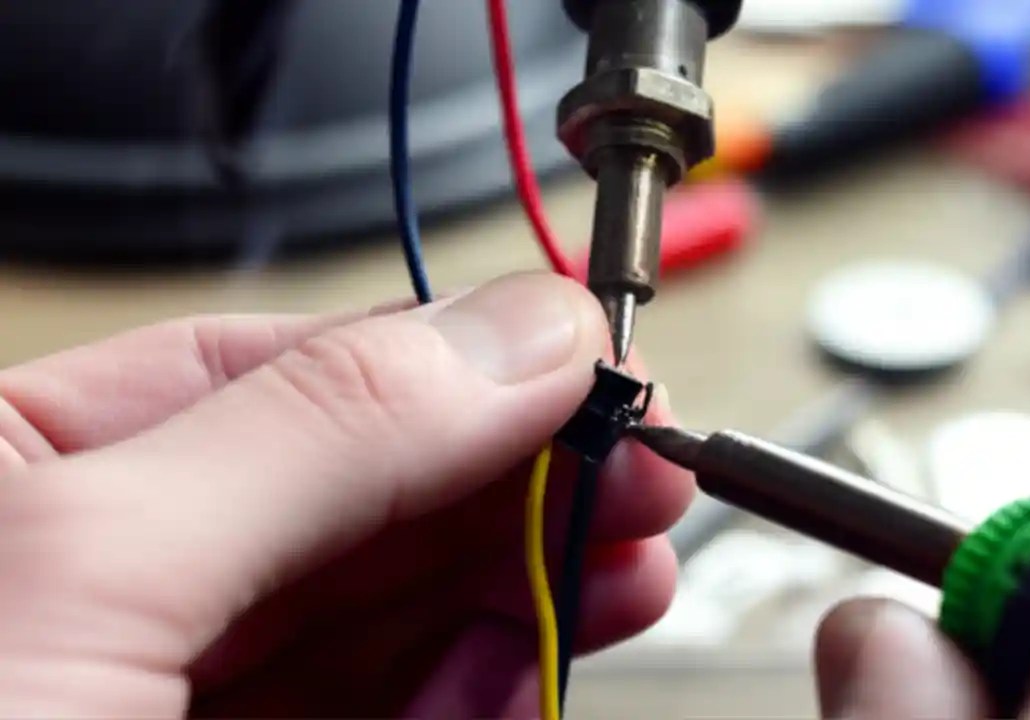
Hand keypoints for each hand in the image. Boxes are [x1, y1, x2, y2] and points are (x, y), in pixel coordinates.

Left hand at [0, 272, 691, 715]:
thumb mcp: (87, 577)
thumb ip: (314, 432)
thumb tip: (510, 334)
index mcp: (16, 476)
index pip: (273, 371)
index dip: (448, 360)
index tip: (584, 365)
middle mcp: (101, 583)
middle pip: (359, 492)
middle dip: (514, 477)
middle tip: (634, 471)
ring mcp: (176, 698)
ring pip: (391, 614)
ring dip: (523, 584)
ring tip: (622, 564)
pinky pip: (396, 719)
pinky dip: (475, 695)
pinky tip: (525, 663)